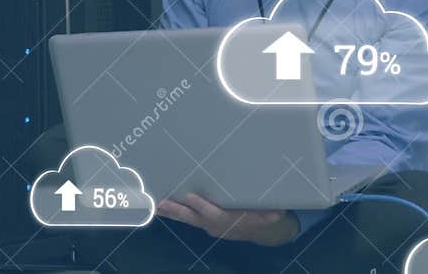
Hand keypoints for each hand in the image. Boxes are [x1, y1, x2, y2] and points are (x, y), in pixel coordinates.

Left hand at [156, 194, 298, 246]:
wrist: (258, 231)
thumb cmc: (262, 217)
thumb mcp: (269, 215)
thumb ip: (271, 214)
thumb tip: (278, 211)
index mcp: (227, 220)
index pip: (212, 213)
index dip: (201, 206)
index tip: (190, 196)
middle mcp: (213, 224)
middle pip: (191, 217)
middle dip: (175, 209)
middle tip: (159, 203)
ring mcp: (204, 224)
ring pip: (183, 217)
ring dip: (167, 211)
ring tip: (149, 202)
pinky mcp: (200, 221)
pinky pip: (183, 216)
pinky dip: (170, 211)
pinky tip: (156, 204)